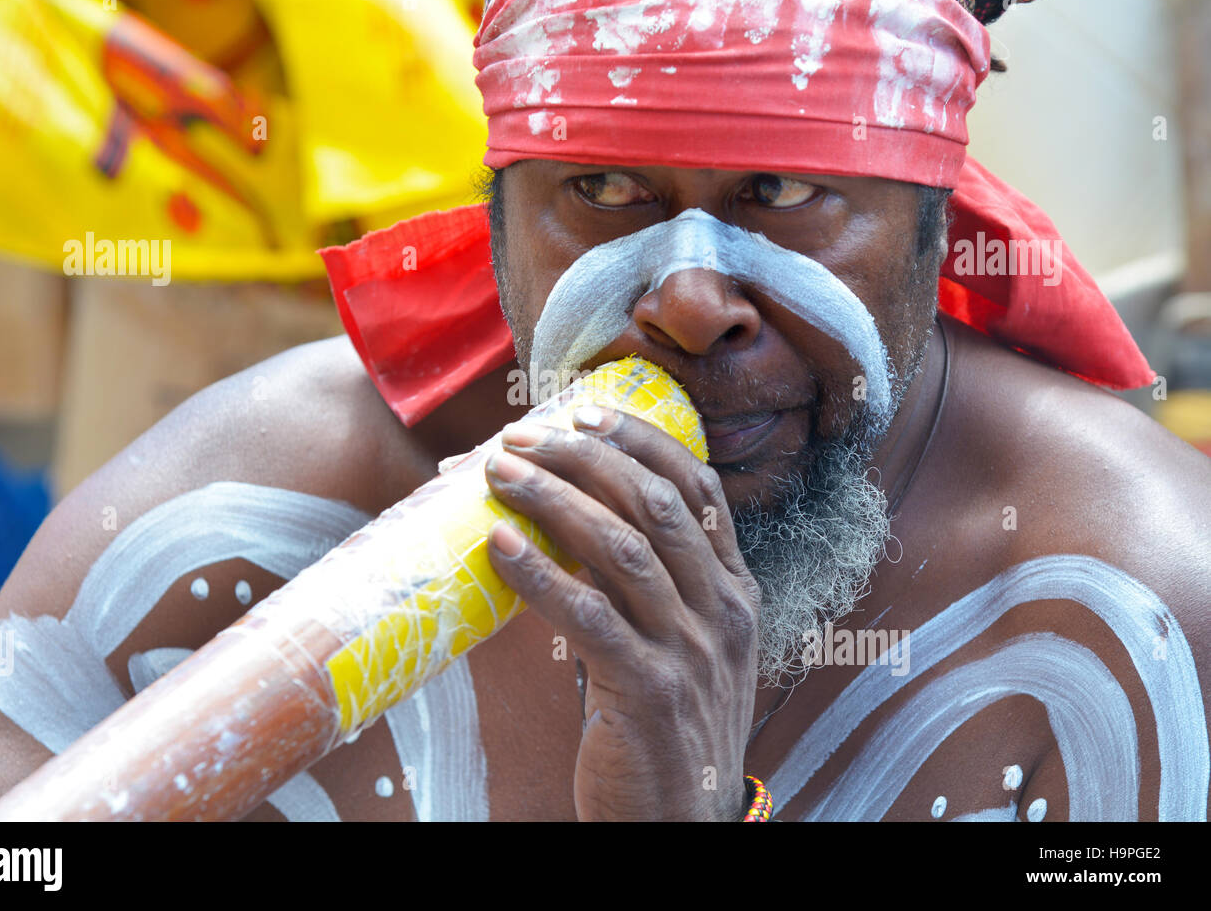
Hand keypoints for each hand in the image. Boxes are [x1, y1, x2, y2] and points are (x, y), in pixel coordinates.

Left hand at [484, 405, 760, 820]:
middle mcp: (724, 613)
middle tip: (521, 438)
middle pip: (656, 505)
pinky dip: (542, 577)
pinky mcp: (650, 694)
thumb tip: (558, 522)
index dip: (642, 442)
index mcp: (735, 593)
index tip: (584, 413)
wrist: (681, 822)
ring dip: (554, 502)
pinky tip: (502, 548)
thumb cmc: (665, 727)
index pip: (698, 491)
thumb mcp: (678, 646)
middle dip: (584, 459)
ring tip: (498, 475)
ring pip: (624, 549)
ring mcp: (693, 653)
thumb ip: (641, 588)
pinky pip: (591, 620)